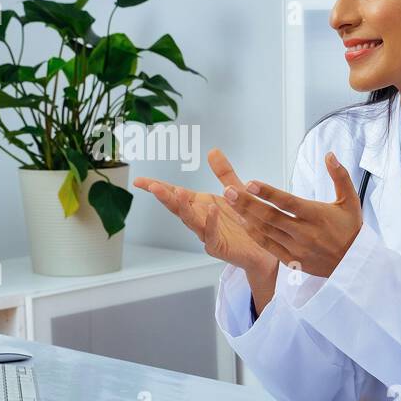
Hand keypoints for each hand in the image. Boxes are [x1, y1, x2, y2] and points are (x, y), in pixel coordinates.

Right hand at [133, 148, 277, 278]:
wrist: (262, 250)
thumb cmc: (245, 223)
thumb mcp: (236, 191)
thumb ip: (224, 172)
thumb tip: (212, 150)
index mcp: (200, 205)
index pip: (174, 194)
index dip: (156, 187)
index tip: (138, 181)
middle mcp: (200, 219)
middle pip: (178, 207)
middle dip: (165, 196)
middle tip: (152, 186)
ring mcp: (207, 234)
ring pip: (191, 221)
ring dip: (183, 208)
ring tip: (177, 193)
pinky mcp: (219, 246)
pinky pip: (213, 234)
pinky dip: (211, 222)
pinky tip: (211, 208)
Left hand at [223, 151, 362, 277]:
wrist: (355, 264)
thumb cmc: (351, 229)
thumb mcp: (351, 201)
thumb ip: (340, 176)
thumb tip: (329, 154)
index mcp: (317, 216)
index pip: (288, 202)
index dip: (268, 193)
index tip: (250, 182)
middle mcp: (305, 233)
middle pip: (271, 216)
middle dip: (248, 203)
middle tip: (229, 190)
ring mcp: (297, 248)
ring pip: (266, 231)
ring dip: (246, 216)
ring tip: (230, 202)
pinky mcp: (292, 260)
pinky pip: (268, 246)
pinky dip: (254, 234)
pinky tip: (242, 221)